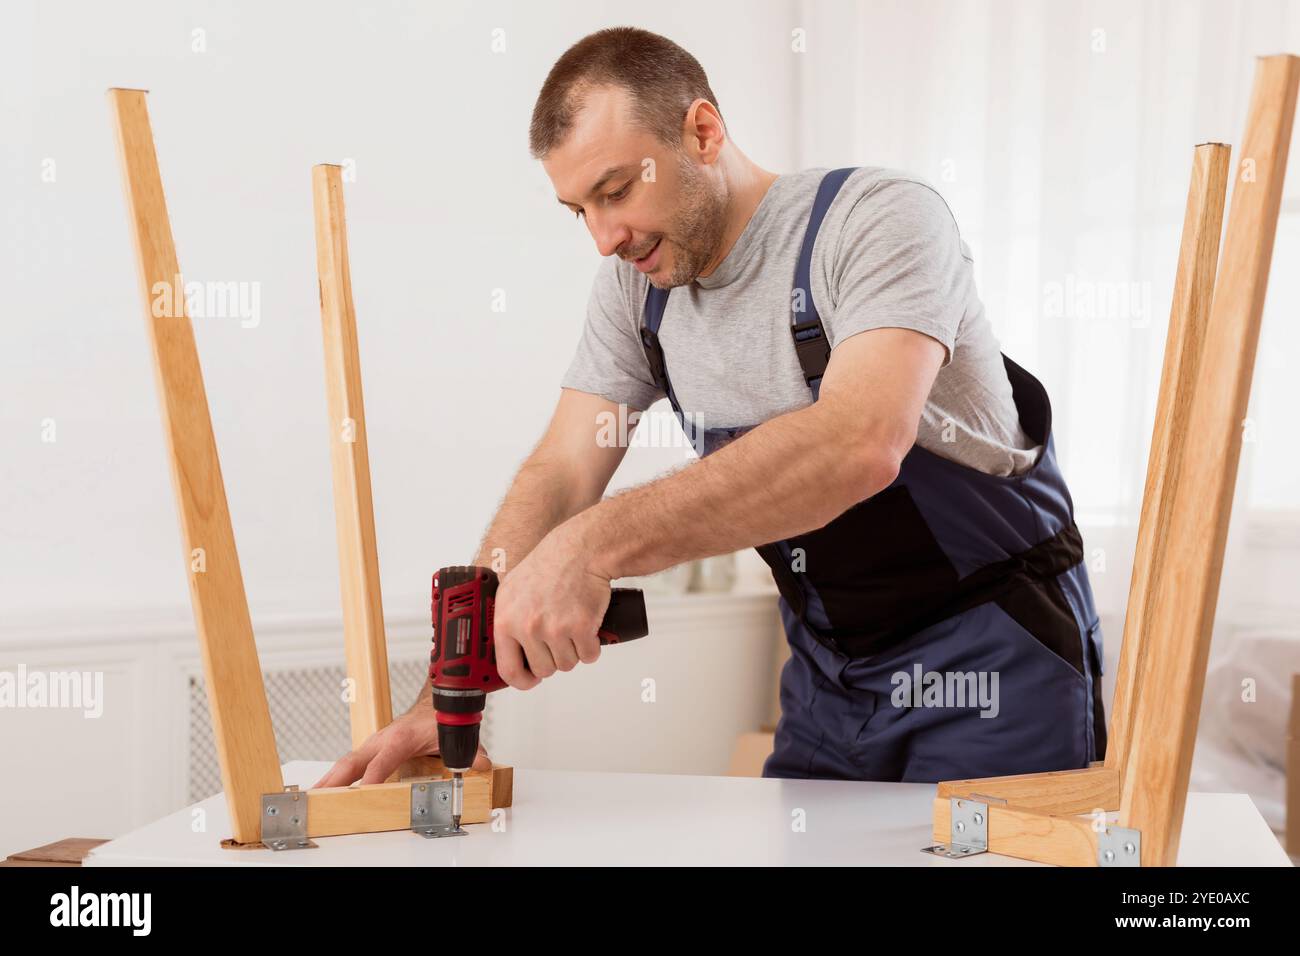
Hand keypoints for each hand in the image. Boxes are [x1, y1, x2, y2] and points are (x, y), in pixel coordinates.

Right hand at [312, 703, 491, 788]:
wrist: (432, 702)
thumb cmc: (438, 718)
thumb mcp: (456, 733)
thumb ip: (469, 752)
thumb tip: (481, 765)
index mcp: (401, 738)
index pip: (382, 762)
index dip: (373, 779)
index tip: (365, 795)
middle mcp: (382, 740)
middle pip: (352, 763)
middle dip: (335, 781)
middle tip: (318, 799)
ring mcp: (372, 745)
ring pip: (345, 764)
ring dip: (328, 782)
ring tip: (310, 801)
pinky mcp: (369, 751)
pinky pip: (349, 766)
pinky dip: (334, 779)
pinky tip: (323, 793)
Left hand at [493, 520, 611, 689]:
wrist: (582, 550)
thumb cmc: (551, 565)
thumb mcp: (514, 589)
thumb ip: (509, 620)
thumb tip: (510, 652)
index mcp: (506, 619)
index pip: (507, 669)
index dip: (522, 680)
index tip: (531, 679)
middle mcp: (527, 626)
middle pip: (543, 669)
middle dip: (554, 658)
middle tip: (560, 638)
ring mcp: (554, 629)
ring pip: (567, 664)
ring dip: (574, 651)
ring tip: (572, 626)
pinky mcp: (580, 628)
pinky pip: (589, 656)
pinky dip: (593, 646)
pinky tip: (588, 626)